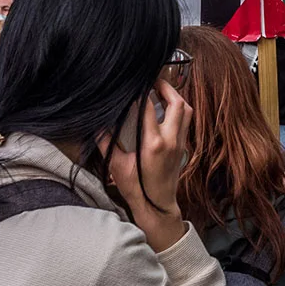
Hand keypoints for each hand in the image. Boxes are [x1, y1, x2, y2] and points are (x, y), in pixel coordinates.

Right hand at [108, 79, 190, 250]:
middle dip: (166, 87)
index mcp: (154, 143)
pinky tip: (165, 108)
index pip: (149, 107)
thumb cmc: (138, 189)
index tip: (134, 85)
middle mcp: (171, 140)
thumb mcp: (117, 167)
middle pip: (177, 103)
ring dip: (176, 97)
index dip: (142, 92)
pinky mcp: (183, 147)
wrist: (158, 206)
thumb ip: (107, 145)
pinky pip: (186, 120)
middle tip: (153, 80)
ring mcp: (180, 143)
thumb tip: (98, 128)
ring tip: (161, 90)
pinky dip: (178, 109)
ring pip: (186, 110)